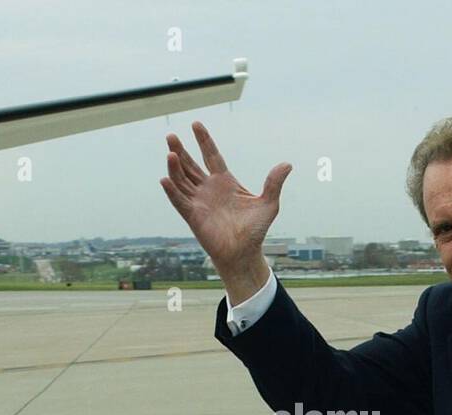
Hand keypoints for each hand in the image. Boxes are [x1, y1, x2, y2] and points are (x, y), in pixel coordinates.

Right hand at [159, 121, 291, 295]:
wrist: (244, 253)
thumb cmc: (255, 230)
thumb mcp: (268, 204)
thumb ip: (274, 183)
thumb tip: (287, 164)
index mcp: (225, 182)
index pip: (212, 156)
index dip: (204, 141)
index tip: (196, 124)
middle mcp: (208, 189)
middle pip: (191, 165)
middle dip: (181, 151)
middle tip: (170, 135)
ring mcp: (199, 202)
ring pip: (182, 180)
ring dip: (175, 167)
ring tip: (170, 153)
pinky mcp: (193, 216)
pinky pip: (179, 201)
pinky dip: (172, 191)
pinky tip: (165, 179)